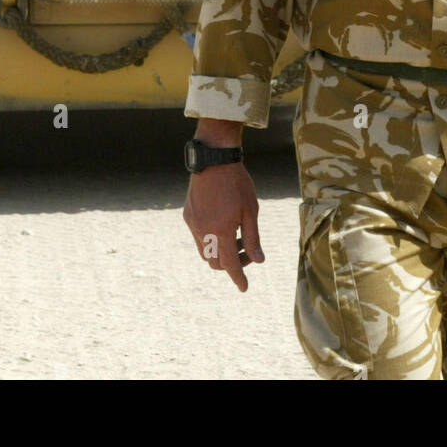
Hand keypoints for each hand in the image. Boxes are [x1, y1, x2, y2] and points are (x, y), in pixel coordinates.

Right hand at [183, 158, 262, 292]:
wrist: (214, 159)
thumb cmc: (237, 183)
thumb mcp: (250, 210)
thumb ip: (253, 237)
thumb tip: (259, 260)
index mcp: (221, 231)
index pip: (230, 264)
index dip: (238, 277)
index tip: (244, 287)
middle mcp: (203, 231)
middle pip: (215, 262)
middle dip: (232, 263)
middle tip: (248, 251)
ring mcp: (193, 224)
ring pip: (204, 251)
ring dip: (220, 251)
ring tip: (237, 234)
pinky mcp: (187, 215)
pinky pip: (198, 235)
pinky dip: (211, 238)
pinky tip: (223, 223)